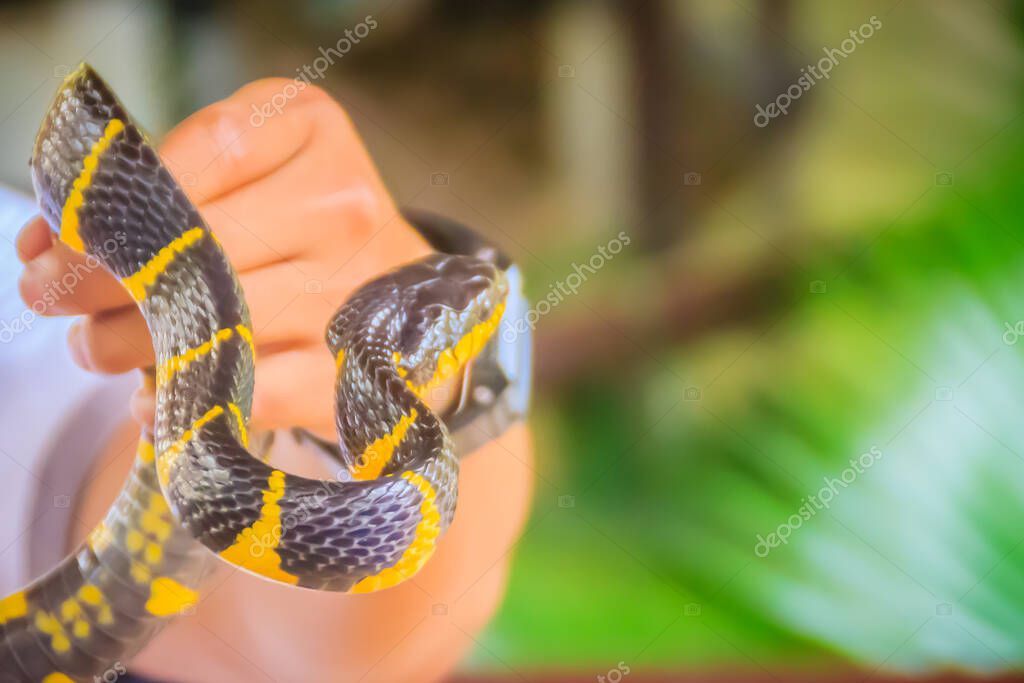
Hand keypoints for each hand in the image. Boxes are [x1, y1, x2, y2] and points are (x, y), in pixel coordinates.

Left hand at [17, 79, 430, 437]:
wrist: (411, 295)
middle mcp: (345, 205)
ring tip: (97, 347)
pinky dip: (186, 401)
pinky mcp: (353, 370)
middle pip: (193, 247)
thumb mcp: (248, 166)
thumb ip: (158, 184)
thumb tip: (48, 244)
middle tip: (56, 301)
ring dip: (125, 345)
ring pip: (213, 323)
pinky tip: (155, 398)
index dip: (105, 209)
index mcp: (313, 131)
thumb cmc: (304, 223)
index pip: (189, 162)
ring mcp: (355, 292)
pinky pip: (252, 392)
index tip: (54, 245)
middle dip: (97, 284)